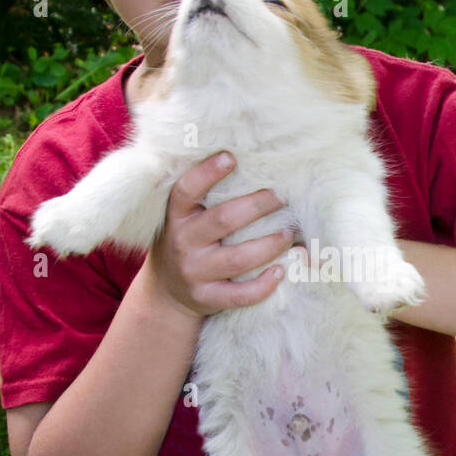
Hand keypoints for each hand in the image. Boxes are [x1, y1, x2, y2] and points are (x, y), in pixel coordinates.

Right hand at [140, 152, 296, 318]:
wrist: (166, 294)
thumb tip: (251, 168)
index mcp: (176, 217)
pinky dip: (263, 285)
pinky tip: (281, 270)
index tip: (231, 157)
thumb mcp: (183, 219)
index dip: (207, 173)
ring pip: (238, 258)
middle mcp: (183, 243)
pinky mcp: (207, 298)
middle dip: (258, 206)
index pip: (187, 191)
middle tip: (282, 197)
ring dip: (270, 245)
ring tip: (290, 233)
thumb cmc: (187, 244)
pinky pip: (239, 294)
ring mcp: (195, 273)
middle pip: (223, 220)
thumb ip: (205, 199)